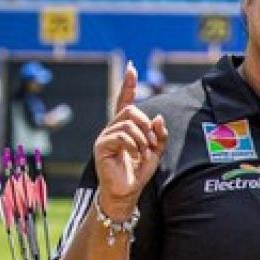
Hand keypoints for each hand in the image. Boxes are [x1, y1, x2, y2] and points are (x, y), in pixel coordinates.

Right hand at [94, 63, 167, 218]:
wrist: (127, 191)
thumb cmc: (139, 172)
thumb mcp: (155, 151)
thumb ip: (159, 134)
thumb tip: (158, 117)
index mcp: (125, 127)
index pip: (124, 101)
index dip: (128, 85)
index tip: (131, 68)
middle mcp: (112, 128)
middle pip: (130, 111)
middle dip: (146, 124)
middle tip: (152, 143)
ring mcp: (105, 136)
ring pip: (128, 123)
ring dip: (142, 137)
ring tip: (144, 151)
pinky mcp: (101, 146)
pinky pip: (121, 135)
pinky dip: (134, 144)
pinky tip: (136, 154)